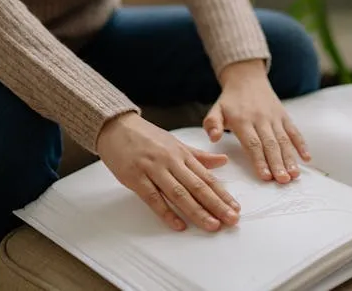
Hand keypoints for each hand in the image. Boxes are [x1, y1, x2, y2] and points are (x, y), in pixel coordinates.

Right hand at [96, 112, 240, 231]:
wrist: (116, 127)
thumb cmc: (147, 137)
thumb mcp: (175, 143)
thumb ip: (199, 156)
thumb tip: (223, 161)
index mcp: (182, 154)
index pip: (207, 177)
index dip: (222, 194)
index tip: (235, 208)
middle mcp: (171, 161)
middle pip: (197, 186)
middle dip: (216, 205)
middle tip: (231, 220)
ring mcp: (153, 169)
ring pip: (179, 193)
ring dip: (197, 211)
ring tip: (212, 225)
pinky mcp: (135, 178)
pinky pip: (153, 198)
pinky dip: (166, 212)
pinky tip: (179, 224)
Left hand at [204, 60, 310, 183]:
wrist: (247, 78)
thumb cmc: (230, 101)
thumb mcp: (216, 110)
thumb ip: (212, 124)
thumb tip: (213, 138)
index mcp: (243, 120)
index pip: (253, 144)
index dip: (259, 160)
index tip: (265, 176)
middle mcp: (261, 119)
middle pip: (270, 144)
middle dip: (278, 163)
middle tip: (283, 180)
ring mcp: (274, 117)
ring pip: (284, 140)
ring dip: (290, 158)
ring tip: (294, 174)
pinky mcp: (284, 115)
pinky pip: (294, 131)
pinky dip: (301, 144)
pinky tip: (307, 158)